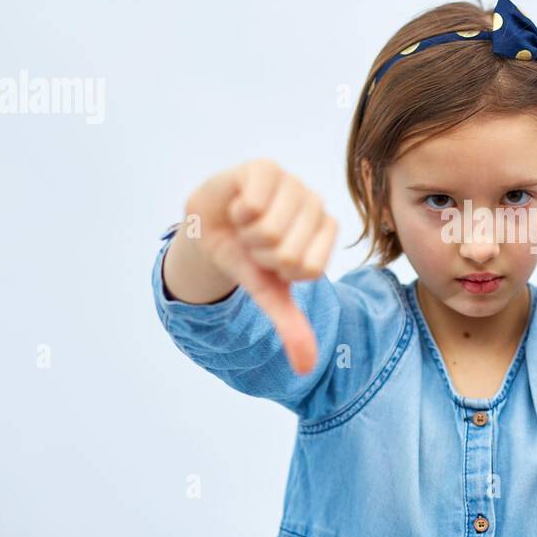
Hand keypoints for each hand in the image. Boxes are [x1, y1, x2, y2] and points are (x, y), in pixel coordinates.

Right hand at [182, 159, 338, 374]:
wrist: (211, 227)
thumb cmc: (248, 257)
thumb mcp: (269, 293)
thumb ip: (291, 326)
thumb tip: (306, 368)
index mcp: (325, 233)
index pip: (308, 269)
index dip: (280, 272)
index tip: (271, 262)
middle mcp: (316, 203)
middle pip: (287, 252)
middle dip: (261, 255)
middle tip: (255, 243)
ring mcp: (293, 182)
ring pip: (268, 230)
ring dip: (247, 234)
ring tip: (246, 224)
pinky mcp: (265, 168)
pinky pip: (254, 205)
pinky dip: (237, 213)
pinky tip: (238, 206)